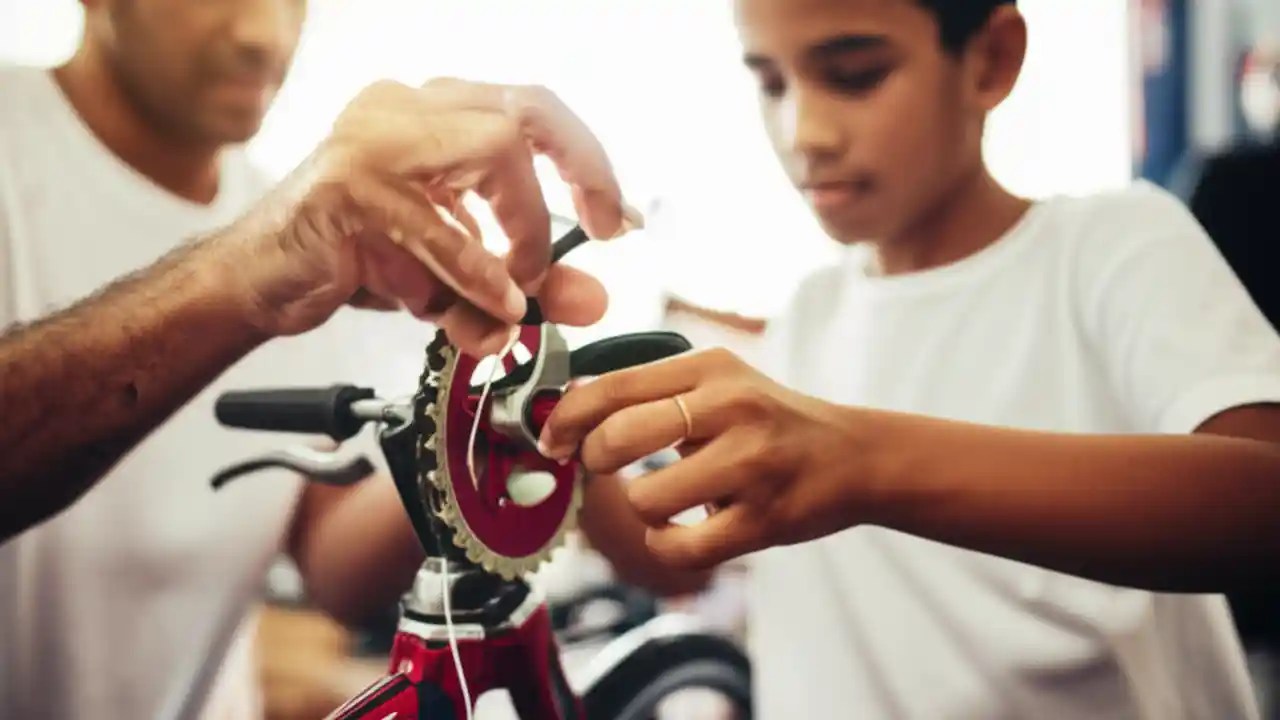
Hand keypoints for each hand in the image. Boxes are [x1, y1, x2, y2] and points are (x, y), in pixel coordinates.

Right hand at [223, 78, 631, 354]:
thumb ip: (523, 283)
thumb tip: (592, 299)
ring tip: (517, 295)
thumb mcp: (457, 278)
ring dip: (525, 232)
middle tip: (602, 229)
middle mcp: (407, 110)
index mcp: (434, 117)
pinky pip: (436, 225)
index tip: (617, 220)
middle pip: (528, 112)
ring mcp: (373, 139)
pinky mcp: (346, 186)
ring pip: (493, 154)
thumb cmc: (356, 262)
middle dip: (583, 168)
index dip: (589, 163)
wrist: (259, 284)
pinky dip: (477, 273)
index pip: (533, 113)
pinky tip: (493, 311)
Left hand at [539, 348, 872, 567]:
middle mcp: (731, 407)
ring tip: (665, 503)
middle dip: (596, 461)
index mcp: (711, 368)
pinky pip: (679, 546)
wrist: (854, 457)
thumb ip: (653, 393)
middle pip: (618, 437)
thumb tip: (568, 414)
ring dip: (641, 510)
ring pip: (646, 499)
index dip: (568, 418)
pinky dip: (665, 545)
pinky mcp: (762, 520)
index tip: (552, 440)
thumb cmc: (770, 422)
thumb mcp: (719, 384)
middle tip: (605, 468)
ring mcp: (750, 464)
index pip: (614, 386)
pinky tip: (678, 532)